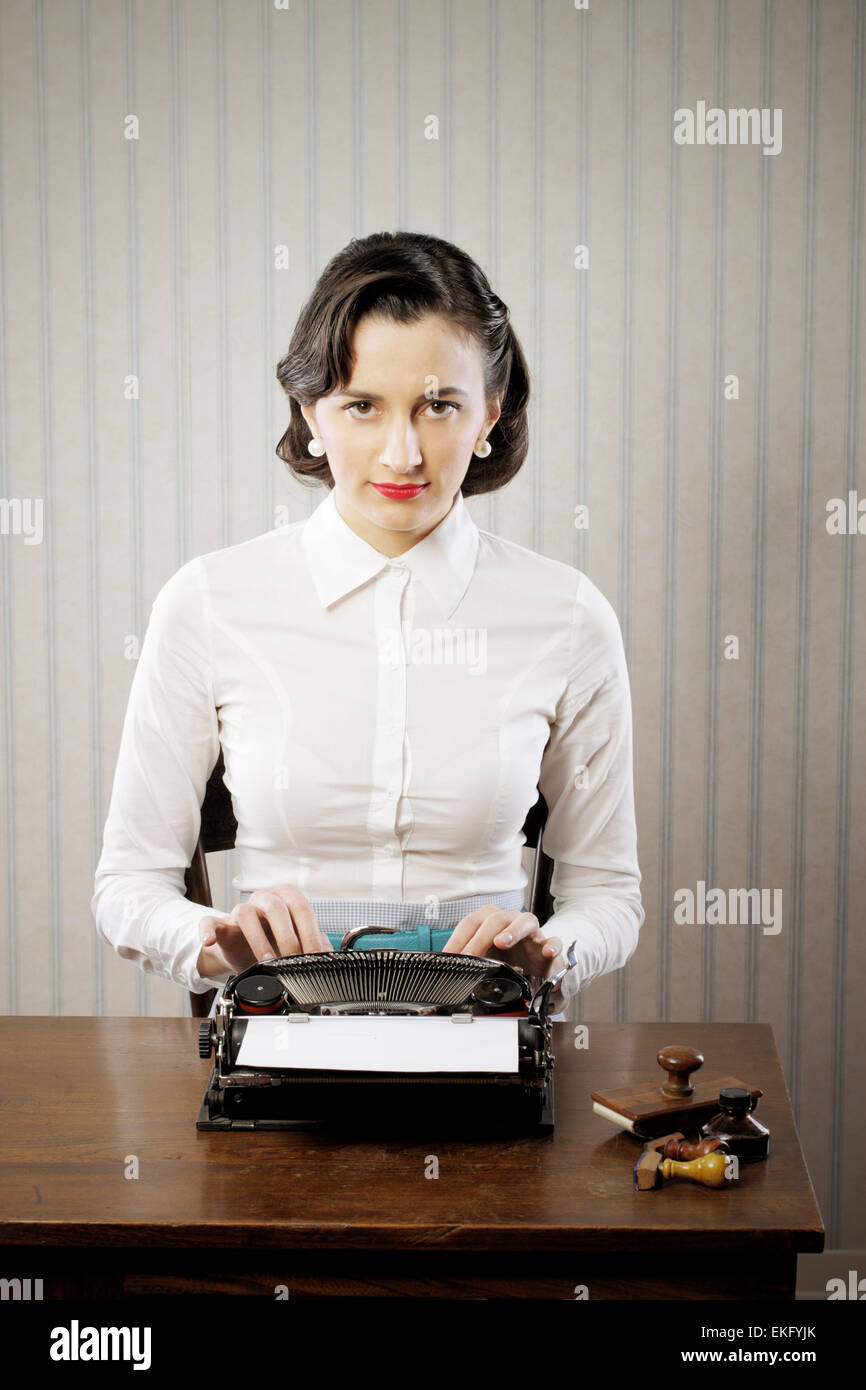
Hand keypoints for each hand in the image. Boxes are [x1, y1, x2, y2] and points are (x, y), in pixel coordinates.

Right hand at [196, 883, 331, 976]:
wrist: (241, 953)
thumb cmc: (273, 945)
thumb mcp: (296, 946)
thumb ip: (312, 946)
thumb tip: (328, 956)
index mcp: (286, 899)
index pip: (301, 908)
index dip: (310, 933)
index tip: (314, 957)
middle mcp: (263, 900)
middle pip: (276, 907)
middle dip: (287, 937)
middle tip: (291, 961)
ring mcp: (240, 910)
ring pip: (245, 913)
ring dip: (257, 938)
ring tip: (264, 961)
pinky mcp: (219, 924)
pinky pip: (209, 922)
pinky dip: (208, 930)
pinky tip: (209, 942)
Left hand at [442, 906, 563, 980]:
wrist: (541, 969)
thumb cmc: (511, 960)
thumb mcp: (487, 960)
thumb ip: (470, 961)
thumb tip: (446, 968)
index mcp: (493, 925)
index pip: (473, 922)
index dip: (458, 937)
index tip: (448, 956)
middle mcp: (512, 924)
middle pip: (496, 918)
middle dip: (480, 936)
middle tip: (469, 955)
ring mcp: (533, 934)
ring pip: (525, 921)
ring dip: (512, 930)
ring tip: (502, 942)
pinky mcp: (550, 948)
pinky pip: (554, 942)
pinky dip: (551, 946)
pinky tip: (546, 953)